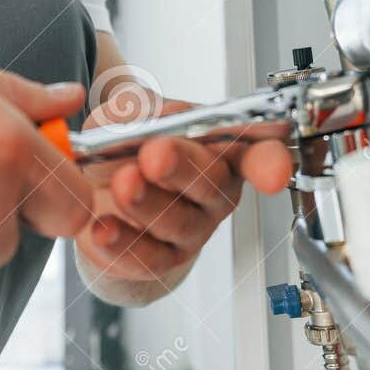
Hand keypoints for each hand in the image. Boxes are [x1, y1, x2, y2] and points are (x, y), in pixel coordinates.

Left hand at [73, 96, 292, 286]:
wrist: (96, 188)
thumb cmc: (129, 144)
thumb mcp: (130, 113)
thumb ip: (141, 109)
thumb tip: (154, 113)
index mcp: (221, 148)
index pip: (257, 154)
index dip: (270, 164)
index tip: (273, 173)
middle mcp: (215, 190)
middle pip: (210, 183)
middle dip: (182, 167)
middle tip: (155, 154)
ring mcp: (193, 228)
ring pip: (177, 221)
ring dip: (146, 203)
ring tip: (121, 184)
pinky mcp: (163, 259)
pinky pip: (147, 258)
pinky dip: (123, 244)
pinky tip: (104, 228)